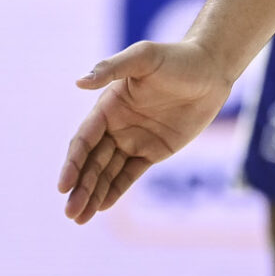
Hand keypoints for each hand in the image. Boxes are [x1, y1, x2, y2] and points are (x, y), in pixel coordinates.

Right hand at [57, 40, 233, 222]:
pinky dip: (115, 191)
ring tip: (79, 218)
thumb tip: (78, 81)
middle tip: (69, 212)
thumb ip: (112, 68)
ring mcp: (134, 140)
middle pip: (91, 162)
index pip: (84, 141)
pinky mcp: (154, 151)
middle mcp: (116, 126)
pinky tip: (102, 207)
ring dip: (92, 194)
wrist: (211, 69)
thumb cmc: (176, 58)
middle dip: (79, 187)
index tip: (63, 186)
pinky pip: (129, 174)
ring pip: (107, 173)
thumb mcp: (144, 57)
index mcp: (107, 106)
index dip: (72, 164)